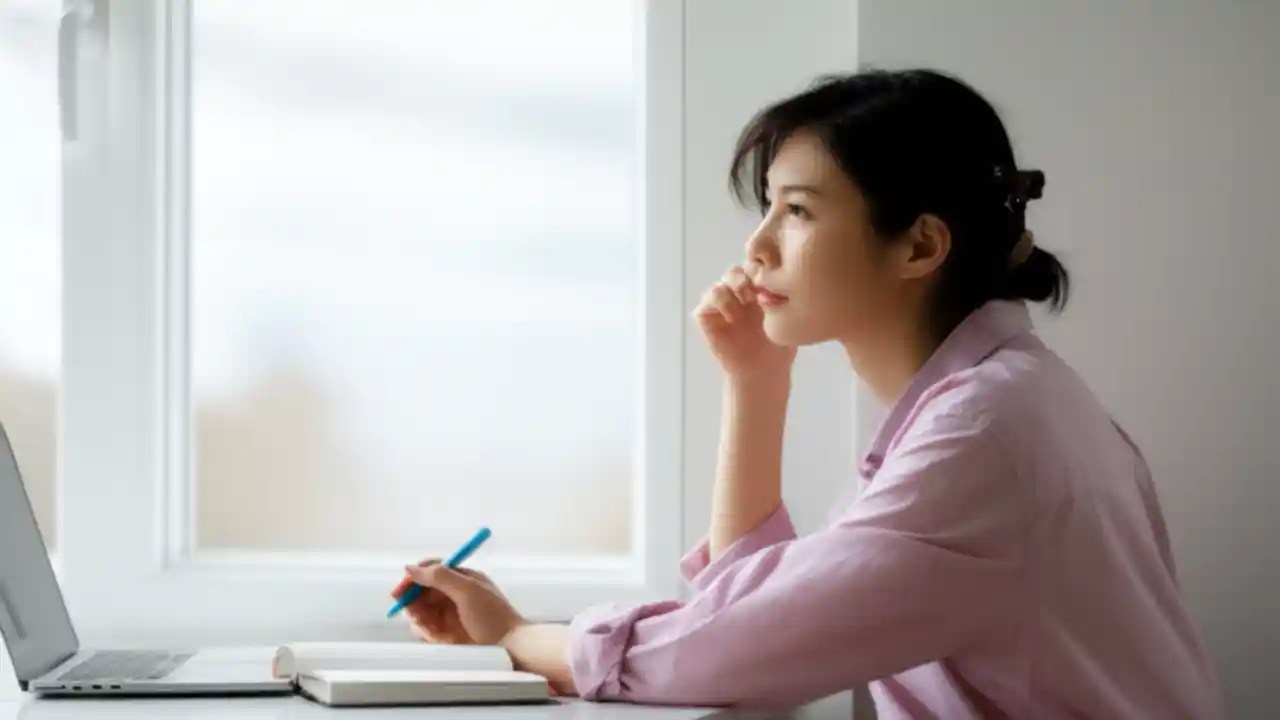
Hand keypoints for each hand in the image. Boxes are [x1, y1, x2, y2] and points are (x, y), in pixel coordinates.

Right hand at [391, 560, 525, 645]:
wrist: (510, 647)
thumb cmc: (493, 616)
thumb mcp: (467, 591)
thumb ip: (439, 577)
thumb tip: (411, 568)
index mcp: (462, 578)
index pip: (432, 571)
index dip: (414, 578)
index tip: (400, 589)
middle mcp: (455, 594)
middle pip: (424, 592)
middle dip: (414, 600)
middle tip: (412, 611)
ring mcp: (452, 614)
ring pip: (423, 611)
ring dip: (420, 618)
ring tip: (429, 626)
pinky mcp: (449, 634)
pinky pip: (428, 629)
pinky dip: (427, 631)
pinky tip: (434, 636)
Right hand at [694, 264, 795, 382]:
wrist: (763, 371)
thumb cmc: (779, 345)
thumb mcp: (787, 317)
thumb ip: (782, 297)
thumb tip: (779, 277)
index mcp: (757, 288)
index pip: (754, 265)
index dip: (761, 268)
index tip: (772, 280)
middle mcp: (737, 293)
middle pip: (736, 270)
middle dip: (747, 276)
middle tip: (757, 291)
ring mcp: (721, 305)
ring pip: (721, 282)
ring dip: (733, 289)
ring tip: (746, 303)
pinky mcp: (706, 317)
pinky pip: (707, 300)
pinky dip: (720, 304)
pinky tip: (733, 317)